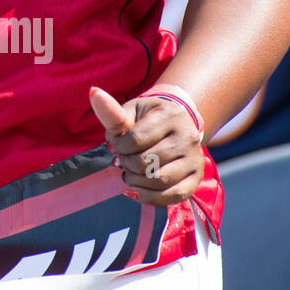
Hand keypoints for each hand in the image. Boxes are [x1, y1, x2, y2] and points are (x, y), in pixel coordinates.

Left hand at [90, 86, 204, 206]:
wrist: (177, 125)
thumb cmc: (147, 118)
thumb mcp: (131, 111)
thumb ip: (112, 111)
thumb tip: (93, 92)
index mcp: (170, 115)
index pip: (135, 139)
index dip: (118, 145)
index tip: (116, 143)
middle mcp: (188, 137)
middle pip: (145, 162)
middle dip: (125, 163)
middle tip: (122, 159)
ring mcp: (195, 159)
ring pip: (158, 180)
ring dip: (135, 181)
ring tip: (129, 172)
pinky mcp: (196, 178)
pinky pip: (173, 196)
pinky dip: (149, 197)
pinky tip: (136, 189)